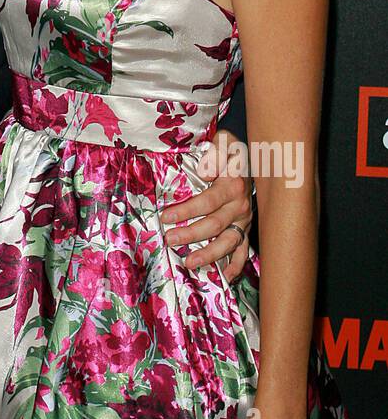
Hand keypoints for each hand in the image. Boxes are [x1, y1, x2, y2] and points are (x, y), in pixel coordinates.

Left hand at [161, 129, 252, 279]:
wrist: (252, 157)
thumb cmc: (231, 150)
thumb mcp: (224, 141)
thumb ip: (215, 151)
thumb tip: (205, 169)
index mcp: (233, 185)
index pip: (207, 201)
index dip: (186, 210)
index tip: (165, 217)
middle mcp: (240, 206)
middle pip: (214, 225)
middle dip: (191, 234)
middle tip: (170, 240)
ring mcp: (244, 220)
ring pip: (228, 242)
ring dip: (209, 254)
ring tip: (189, 262)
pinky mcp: (246, 228)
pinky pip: (243, 250)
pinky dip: (237, 265)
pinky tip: (226, 277)